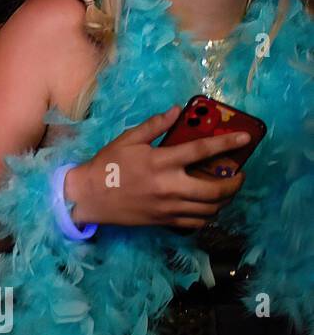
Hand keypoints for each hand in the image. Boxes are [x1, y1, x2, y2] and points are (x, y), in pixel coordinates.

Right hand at [66, 105, 247, 228]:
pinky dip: (208, 215)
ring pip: (210, 209)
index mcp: (161, 162)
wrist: (88, 196)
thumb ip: (153, 126)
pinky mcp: (164, 221)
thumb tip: (176, 111)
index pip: (202, 151)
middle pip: (215, 189)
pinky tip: (206, 206)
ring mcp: (168, 207)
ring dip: (224, 199)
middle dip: (234, 182)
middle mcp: (169, 186)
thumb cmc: (106, 165)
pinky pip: (196, 223)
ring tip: (224, 189)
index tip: (245, 138)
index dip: (227, 143)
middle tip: (238, 175)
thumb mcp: (127, 140)